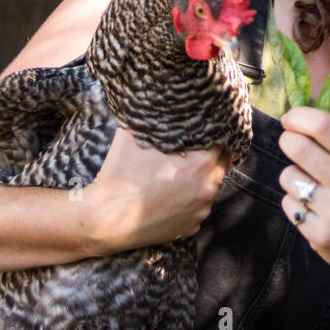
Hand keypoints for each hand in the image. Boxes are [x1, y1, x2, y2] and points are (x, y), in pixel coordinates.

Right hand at [84, 127, 231, 253]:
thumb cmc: (120, 175)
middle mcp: (208, 188)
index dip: (214, 132)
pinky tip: (170, 195)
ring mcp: (201, 211)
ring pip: (210, 187)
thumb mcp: (135, 136)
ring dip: (200, 178)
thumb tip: (161, 102)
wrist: (105, 219)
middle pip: (221, 164)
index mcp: (201, 164)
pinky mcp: (191, 228)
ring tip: (177, 173)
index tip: (204, 129)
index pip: (223, 140)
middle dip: (211, 155)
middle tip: (194, 149)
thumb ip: (156, 119)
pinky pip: (197, 208)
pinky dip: (189, 201)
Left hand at [277, 106, 329, 283]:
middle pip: (297, 147)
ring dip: (292, 177)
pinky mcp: (318, 234)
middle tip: (291, 143)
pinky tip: (312, 208)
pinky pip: (288, 204)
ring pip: (287, 176)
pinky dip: (295, 203)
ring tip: (310, 185)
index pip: (323, 125)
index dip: (298, 117)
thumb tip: (302, 117)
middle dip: (287, 140)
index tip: (290, 119)